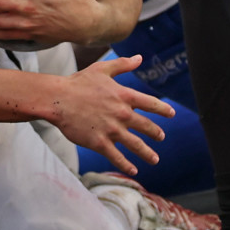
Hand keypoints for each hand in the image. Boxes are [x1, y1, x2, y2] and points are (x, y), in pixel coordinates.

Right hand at [47, 54, 174, 174]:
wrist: (58, 99)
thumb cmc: (79, 82)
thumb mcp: (102, 69)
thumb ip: (123, 64)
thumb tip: (140, 58)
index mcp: (124, 96)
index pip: (151, 104)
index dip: (163, 109)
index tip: (172, 114)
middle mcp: (122, 114)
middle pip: (146, 126)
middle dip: (156, 133)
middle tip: (161, 137)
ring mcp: (111, 130)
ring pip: (136, 145)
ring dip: (147, 153)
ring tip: (154, 159)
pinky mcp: (99, 142)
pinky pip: (117, 157)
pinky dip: (126, 165)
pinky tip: (134, 171)